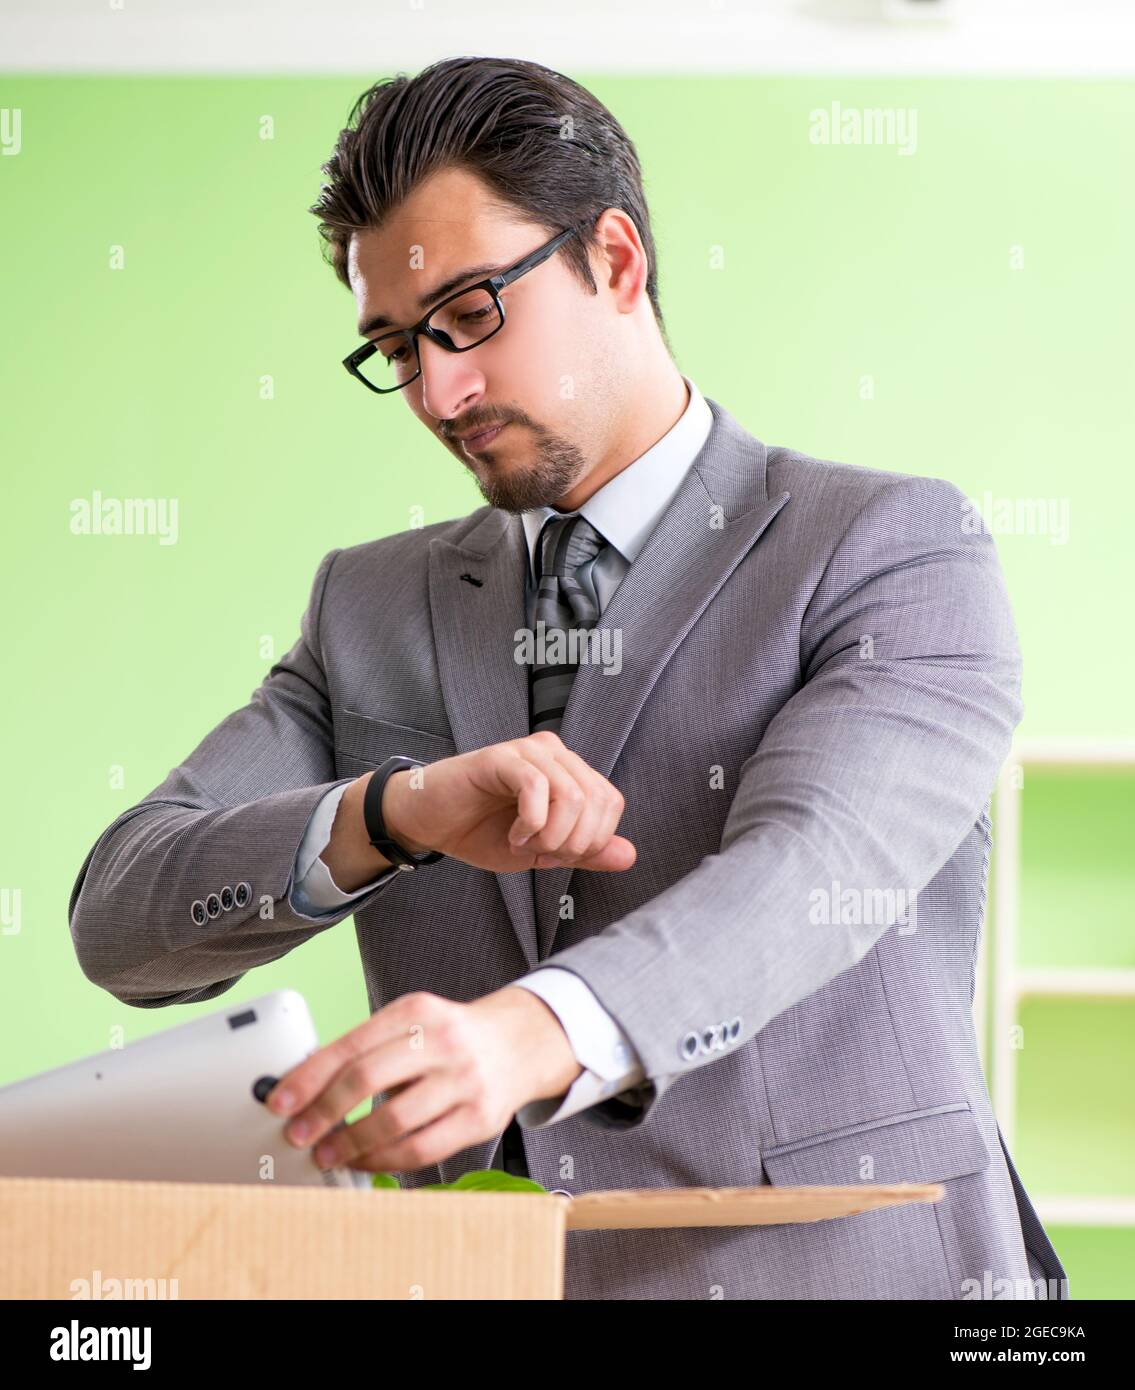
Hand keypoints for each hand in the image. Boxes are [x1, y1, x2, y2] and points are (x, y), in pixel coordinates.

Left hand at [265, 988, 582, 1172]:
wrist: (520, 1042)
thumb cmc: (450, 1036)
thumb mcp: (413, 1022)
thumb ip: (369, 1047)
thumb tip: (307, 1082)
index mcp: (415, 1011)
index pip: (350, 1045)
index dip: (308, 1076)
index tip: (279, 1100)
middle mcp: (441, 1041)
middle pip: (366, 1079)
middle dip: (322, 1112)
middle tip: (296, 1133)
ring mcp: (463, 1080)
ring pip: (393, 1120)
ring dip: (350, 1144)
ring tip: (326, 1154)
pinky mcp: (479, 1117)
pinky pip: (421, 1148)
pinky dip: (384, 1161)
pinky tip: (365, 1161)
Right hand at [383, 729, 635, 873]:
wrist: (430, 824)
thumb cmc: (482, 831)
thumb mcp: (542, 850)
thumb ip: (585, 851)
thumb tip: (629, 855)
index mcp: (569, 772)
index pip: (611, 802)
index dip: (593, 840)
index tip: (557, 855)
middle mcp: (554, 754)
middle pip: (597, 800)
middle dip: (574, 842)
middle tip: (541, 852)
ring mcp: (528, 752)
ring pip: (572, 794)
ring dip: (551, 834)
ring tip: (524, 843)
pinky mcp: (500, 757)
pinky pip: (537, 787)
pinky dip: (531, 823)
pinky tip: (514, 835)